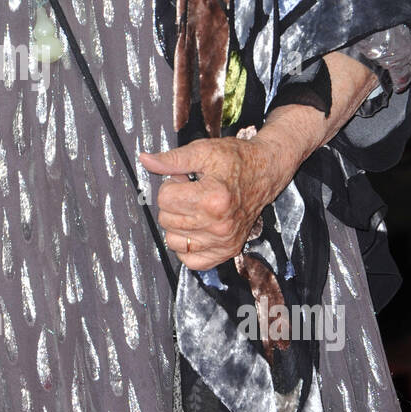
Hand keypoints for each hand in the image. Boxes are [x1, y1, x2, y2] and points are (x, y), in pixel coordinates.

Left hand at [139, 135, 294, 271]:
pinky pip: (190, 260)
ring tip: (195, 208)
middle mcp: (219, 225)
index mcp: (213, 199)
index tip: (184, 179)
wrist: (265, 172)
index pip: (164, 199)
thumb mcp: (203, 151)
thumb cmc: (236, 160)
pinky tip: (197, 227)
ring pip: (173, 241)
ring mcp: (224, 241)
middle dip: (173, 203)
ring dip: (178, 224)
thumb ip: (172, 159)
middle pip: (166, 219)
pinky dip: (187, 246)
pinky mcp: (228, 251)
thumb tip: (144, 160)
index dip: (170, 184)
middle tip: (192, 192)